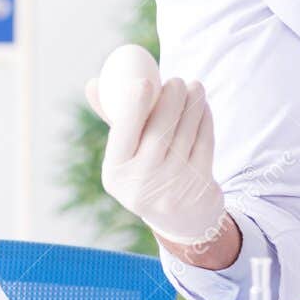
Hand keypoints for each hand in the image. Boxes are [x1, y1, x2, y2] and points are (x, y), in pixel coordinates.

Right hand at [86, 75, 225, 245]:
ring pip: (186, 133)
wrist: (181, 219)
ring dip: (193, 104)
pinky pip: (204, 142)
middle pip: (159, 131)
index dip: (134, 106)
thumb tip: (93, 83)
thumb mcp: (124, 154)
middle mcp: (142, 183)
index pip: (123, 134)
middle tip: (176, 80)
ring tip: (195, 87)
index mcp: (115, 172)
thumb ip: (113, 118)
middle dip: (171, 99)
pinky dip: (205, 120)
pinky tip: (203, 107)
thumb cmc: (145, 171)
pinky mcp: (200, 186)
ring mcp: (173, 187)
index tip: (144, 81)